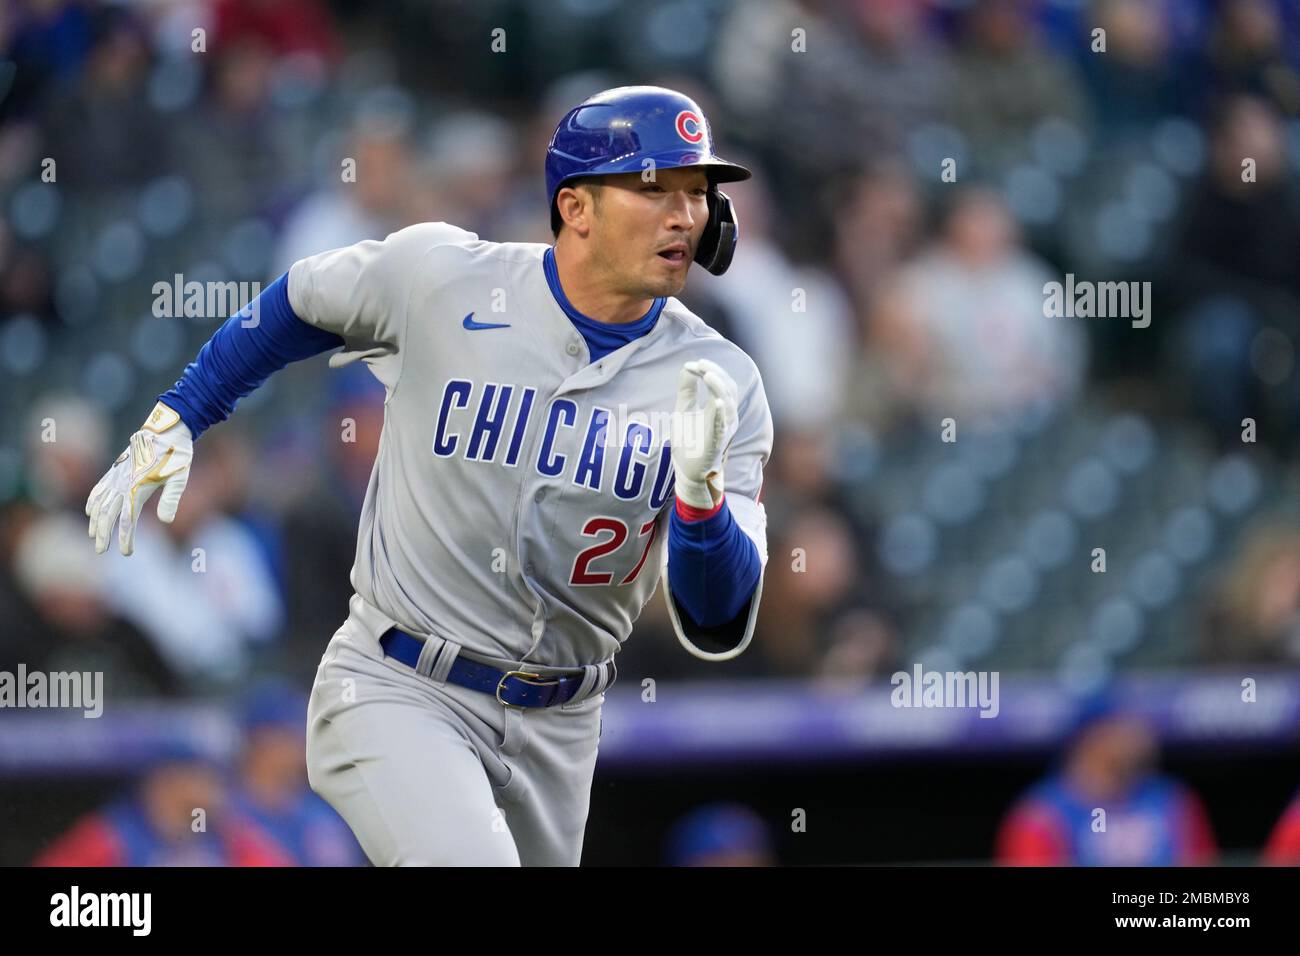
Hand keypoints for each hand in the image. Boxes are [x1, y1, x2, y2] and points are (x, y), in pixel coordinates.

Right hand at [86, 402, 192, 554]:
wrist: (167, 430)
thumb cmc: (177, 455)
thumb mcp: (180, 478)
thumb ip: (171, 499)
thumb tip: (166, 521)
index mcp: (137, 488)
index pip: (128, 519)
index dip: (125, 538)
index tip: (126, 553)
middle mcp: (123, 483)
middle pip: (107, 514)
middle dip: (102, 534)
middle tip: (101, 551)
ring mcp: (117, 475)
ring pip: (100, 502)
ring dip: (95, 521)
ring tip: (93, 536)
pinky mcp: (117, 469)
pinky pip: (99, 487)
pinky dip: (93, 500)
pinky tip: (90, 511)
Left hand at [670, 358, 739, 509]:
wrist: (688, 472)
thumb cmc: (689, 442)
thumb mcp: (684, 410)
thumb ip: (687, 390)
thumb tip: (687, 366)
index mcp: (720, 408)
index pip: (720, 382)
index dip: (709, 369)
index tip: (692, 365)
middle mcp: (727, 417)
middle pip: (728, 388)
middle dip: (716, 373)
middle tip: (701, 364)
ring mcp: (724, 429)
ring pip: (729, 403)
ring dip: (719, 387)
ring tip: (708, 374)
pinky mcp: (717, 443)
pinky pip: (723, 426)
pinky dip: (722, 413)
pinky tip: (719, 401)